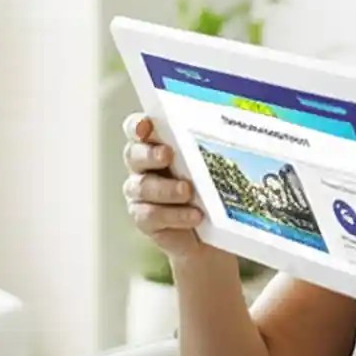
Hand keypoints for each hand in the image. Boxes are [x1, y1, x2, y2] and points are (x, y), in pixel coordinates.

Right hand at [122, 114, 211, 262]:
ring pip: (142, 186)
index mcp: (155, 144)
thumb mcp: (212, 164)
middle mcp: (142, 166)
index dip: (137, 125)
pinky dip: (174, 215)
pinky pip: (151, 215)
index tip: (145, 126)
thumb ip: (206, 147)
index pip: (136, 128)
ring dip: (165, 188)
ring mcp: (140, 193)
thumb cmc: (212, 186)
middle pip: (134, 154)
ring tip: (188, 191)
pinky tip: (193, 216)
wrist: (214, 229)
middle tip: (168, 155)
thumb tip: (221, 130)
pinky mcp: (145, 219)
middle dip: (150, 154)